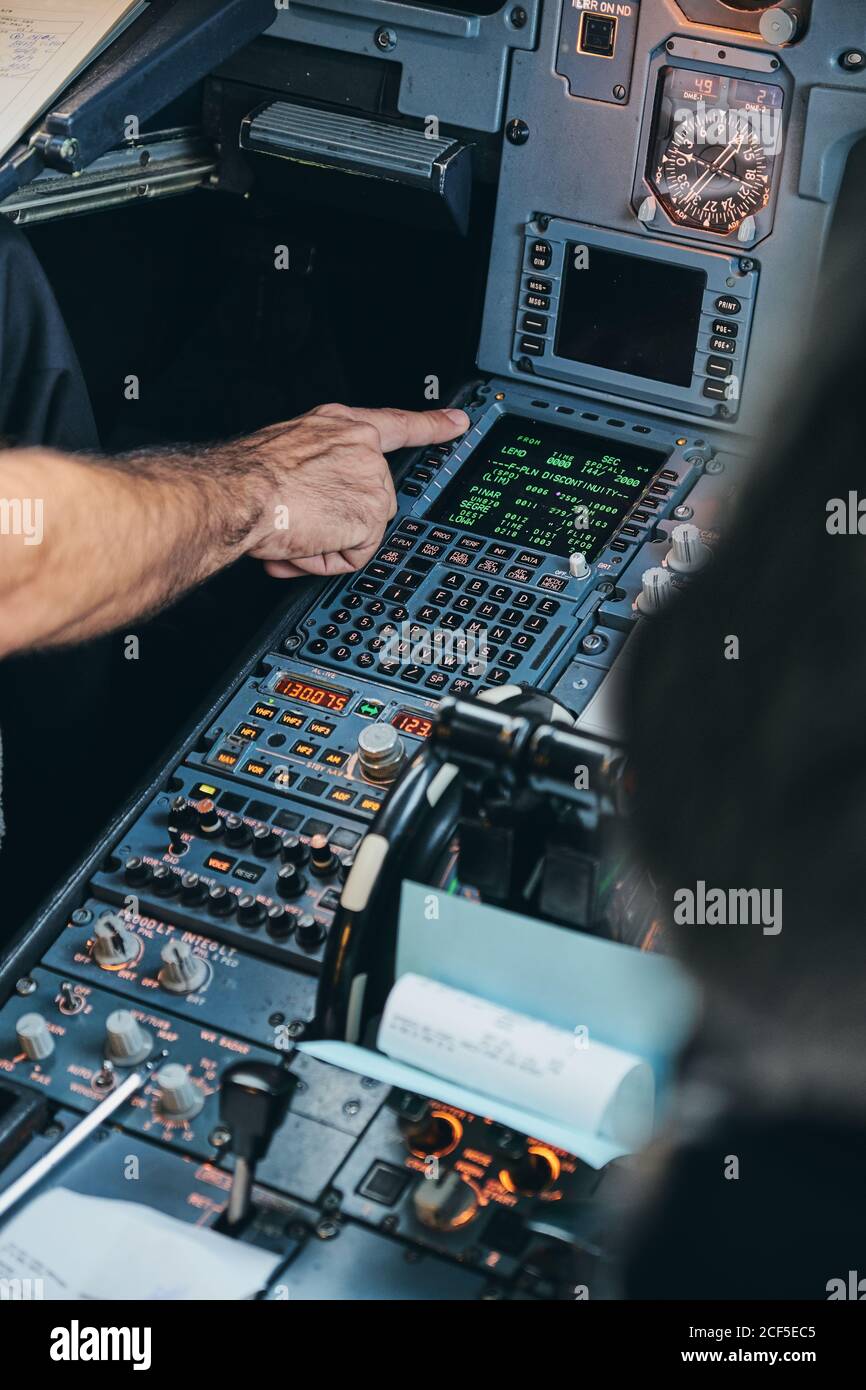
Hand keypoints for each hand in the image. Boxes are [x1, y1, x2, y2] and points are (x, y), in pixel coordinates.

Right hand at [243, 402, 468, 576]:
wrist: (239, 493)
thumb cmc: (247, 478)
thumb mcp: (287, 455)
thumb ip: (316, 473)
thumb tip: (312, 510)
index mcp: (339, 426)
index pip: (396, 424)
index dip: (433, 425)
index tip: (458, 422)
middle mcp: (361, 447)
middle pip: (371, 503)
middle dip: (337, 523)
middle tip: (299, 521)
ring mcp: (371, 480)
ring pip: (360, 532)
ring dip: (326, 543)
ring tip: (294, 528)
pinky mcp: (372, 513)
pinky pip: (354, 557)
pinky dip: (326, 560)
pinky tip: (304, 541)